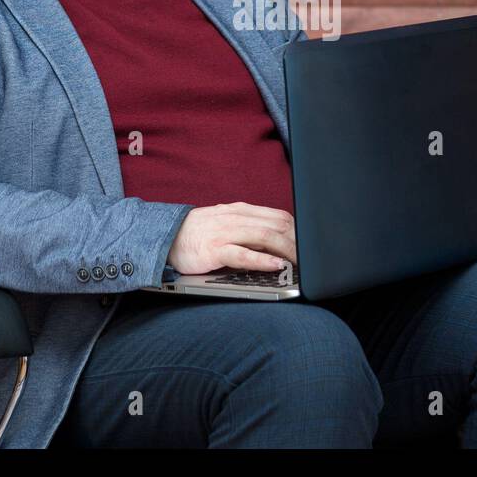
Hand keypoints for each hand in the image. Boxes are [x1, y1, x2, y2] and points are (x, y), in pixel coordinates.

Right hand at [167, 202, 296, 275]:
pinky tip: (275, 264)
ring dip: (286, 250)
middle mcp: (236, 218)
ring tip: (299, 262)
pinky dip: (262, 259)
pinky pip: (242, 254)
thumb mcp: (228, 224)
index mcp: (242, 211)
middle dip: (297, 242)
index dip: (298, 231)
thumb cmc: (199, 233)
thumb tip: (278, 240)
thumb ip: (250, 228)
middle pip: (276, 225)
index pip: (279, 216)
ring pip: (264, 237)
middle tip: (310, 259)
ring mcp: (225, 233)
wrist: (166, 236)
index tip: (309, 246)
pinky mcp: (214, 250)